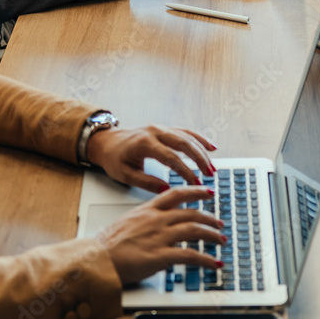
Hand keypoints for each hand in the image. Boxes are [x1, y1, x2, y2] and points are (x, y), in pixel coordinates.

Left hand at [86, 125, 216, 189]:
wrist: (107, 141)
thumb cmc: (114, 158)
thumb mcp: (125, 174)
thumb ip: (146, 182)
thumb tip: (167, 189)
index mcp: (145, 143)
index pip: (171, 157)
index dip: (186, 171)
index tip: (195, 183)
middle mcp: (155, 132)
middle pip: (183, 143)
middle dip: (199, 159)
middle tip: (210, 174)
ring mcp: (160, 128)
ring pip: (187, 136)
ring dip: (202, 151)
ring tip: (212, 167)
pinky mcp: (164, 129)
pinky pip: (185, 132)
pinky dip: (199, 139)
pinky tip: (211, 147)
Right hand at [99, 186, 224, 283]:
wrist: (98, 259)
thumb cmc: (108, 244)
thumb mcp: (128, 222)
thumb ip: (146, 220)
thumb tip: (159, 226)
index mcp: (147, 210)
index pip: (176, 194)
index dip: (195, 191)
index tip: (207, 191)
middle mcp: (156, 220)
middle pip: (191, 213)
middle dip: (209, 218)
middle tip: (219, 223)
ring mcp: (159, 237)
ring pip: (194, 230)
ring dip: (212, 236)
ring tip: (221, 241)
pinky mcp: (161, 256)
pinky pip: (190, 256)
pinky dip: (206, 260)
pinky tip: (214, 263)